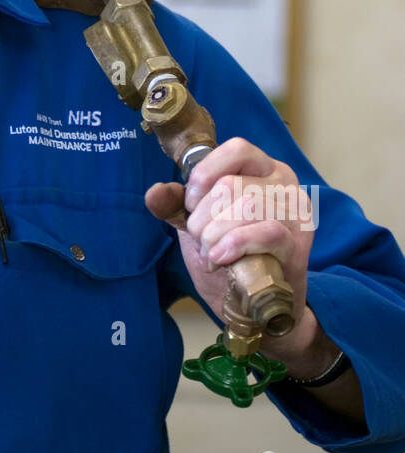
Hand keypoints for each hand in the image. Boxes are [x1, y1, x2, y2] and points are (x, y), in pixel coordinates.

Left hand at [144, 137, 315, 351]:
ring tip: (211, 255)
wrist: (254, 304)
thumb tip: (154, 193)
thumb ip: (177, 207)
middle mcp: (285, 184)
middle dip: (202, 218)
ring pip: (246, 206)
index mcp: (262, 169)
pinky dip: (234, 245)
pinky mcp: (298, 245)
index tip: (191, 204)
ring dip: (214, 235)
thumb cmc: (230, 256)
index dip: (205, 175)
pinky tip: (220, 259)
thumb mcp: (198, 225)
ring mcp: (295, 213)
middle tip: (201, 241)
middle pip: (231, 185)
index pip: (237, 149)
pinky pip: (267, 232)